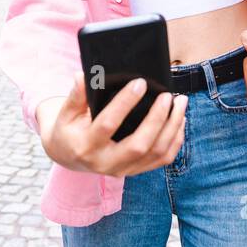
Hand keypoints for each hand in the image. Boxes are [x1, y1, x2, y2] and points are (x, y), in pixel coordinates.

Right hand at [39, 73, 186, 175]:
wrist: (69, 155)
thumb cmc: (69, 129)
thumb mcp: (66, 112)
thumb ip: (76, 95)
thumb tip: (83, 76)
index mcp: (86, 146)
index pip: (108, 124)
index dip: (125, 102)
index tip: (140, 82)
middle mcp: (105, 162)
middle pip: (139, 145)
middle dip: (157, 119)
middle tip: (168, 95)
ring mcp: (122, 170)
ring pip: (156, 153)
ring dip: (172, 127)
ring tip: (180, 103)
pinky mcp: (135, 171)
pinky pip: (162, 159)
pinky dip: (175, 139)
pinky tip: (179, 120)